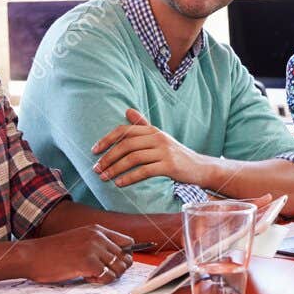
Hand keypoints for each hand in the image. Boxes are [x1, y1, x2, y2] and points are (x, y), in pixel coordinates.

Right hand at [20, 224, 135, 282]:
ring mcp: (93, 248)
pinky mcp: (88, 262)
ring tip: (91, 275)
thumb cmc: (53, 253)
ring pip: (118, 269)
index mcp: (96, 230)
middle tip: (99, 273)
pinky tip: (86, 278)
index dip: (125, 256)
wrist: (31, 256)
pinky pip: (107, 277)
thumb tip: (119, 260)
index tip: (115, 264)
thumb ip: (98, 245)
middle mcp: (97, 236)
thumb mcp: (79, 240)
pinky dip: (99, 282)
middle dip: (116, 270)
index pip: (127, 242)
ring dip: (108, 276)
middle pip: (125, 258)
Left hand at [92, 109, 212, 187]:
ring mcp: (164, 151)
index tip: (94, 151)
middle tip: (96, 169)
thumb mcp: (159, 138)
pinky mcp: (169, 165)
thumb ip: (143, 125)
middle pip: (126, 145)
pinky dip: (129, 178)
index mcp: (152, 130)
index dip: (107, 139)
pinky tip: (119, 183)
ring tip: (104, 178)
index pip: (124, 130)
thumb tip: (127, 110)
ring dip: (115, 169)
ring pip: (133, 158)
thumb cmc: (176, 154)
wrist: (200, 167)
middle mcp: (157, 137)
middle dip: (108, 157)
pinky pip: (144, 171)